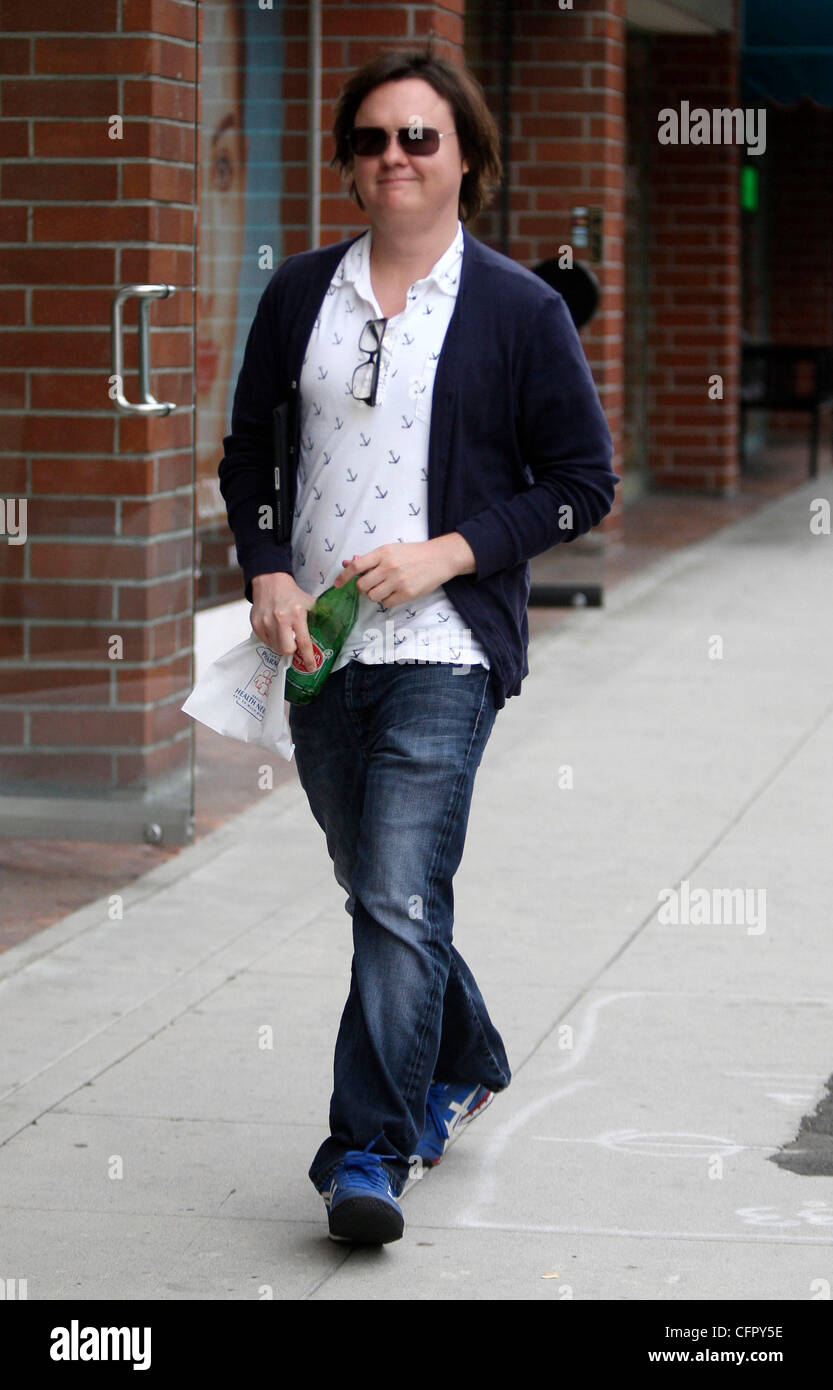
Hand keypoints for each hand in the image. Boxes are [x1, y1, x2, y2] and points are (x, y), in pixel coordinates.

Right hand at [250, 572, 317, 669]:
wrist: (270, 581)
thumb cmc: (291, 593)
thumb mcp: (309, 602)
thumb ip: (319, 616)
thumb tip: (333, 631)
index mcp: (297, 614)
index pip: (304, 642)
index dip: (308, 658)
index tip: (311, 667)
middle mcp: (280, 619)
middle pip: (286, 649)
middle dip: (292, 651)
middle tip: (294, 644)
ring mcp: (266, 622)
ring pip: (275, 647)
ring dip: (281, 646)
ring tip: (284, 635)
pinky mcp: (256, 624)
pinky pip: (265, 642)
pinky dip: (272, 640)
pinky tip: (275, 630)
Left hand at [333, 535, 475, 607]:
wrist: (439, 558)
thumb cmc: (412, 553)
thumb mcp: (390, 550)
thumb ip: (370, 558)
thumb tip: (348, 562)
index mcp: (383, 553)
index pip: (356, 566)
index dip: (343, 576)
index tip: (337, 585)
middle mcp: (389, 567)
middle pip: (362, 586)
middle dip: (363, 588)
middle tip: (372, 584)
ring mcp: (398, 581)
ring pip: (372, 596)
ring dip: (375, 594)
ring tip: (386, 587)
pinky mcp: (407, 594)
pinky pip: (386, 603)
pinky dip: (387, 600)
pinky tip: (395, 592)